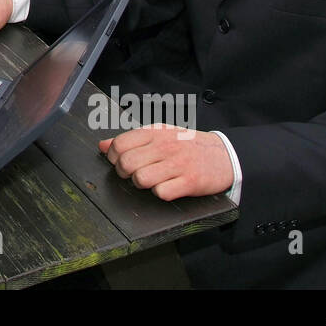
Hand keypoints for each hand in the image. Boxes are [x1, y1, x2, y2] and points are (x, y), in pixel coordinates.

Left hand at [98, 125, 232, 200]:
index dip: (113, 157)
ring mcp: (178, 163)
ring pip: (141, 179)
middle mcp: (165, 146)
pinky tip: (167, 187)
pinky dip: (161, 193)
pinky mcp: (190, 181)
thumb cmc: (186, 145)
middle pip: (126, 163)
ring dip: (142, 184)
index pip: (120, 144)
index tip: (119, 162)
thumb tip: (102, 146)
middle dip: (125, 173)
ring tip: (151, 181)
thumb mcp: (159, 135)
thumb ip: (130, 140)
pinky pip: (162, 192)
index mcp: (155, 132)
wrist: (223, 154)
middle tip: (134, 174)